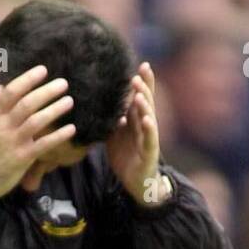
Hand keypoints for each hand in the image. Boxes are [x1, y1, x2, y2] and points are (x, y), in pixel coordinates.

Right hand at [0, 65, 75, 214]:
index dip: (28, 79)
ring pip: (36, 121)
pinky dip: (58, 136)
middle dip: (46, 91)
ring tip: (69, 101)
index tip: (43, 70)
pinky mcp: (22, 158)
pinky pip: (43, 145)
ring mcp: (14, 142)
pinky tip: (71, 129)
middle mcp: (4, 127)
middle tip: (63, 83)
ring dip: (54, 110)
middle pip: (27, 103)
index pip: (11, 92)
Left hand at [106, 62, 162, 205]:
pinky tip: (147, 119)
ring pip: (148, 118)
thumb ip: (110, 121)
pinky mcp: (150, 152)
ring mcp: (149, 138)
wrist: (137, 183)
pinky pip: (150, 138)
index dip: (141, 82)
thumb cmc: (126, 158)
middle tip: (138, 73)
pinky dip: (149, 128)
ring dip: (144, 105)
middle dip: (143, 88)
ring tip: (139, 93)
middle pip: (145, 103)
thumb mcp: (114, 137)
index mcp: (136, 121)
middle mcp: (145, 126)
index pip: (139, 98)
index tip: (140, 65)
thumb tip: (97, 104)